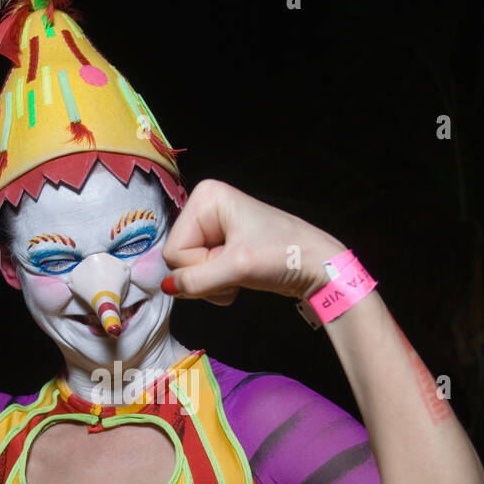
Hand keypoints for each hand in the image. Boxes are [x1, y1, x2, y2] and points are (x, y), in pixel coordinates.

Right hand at [161, 179, 344, 303]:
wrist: (316, 265)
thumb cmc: (283, 254)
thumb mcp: (237, 267)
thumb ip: (197, 280)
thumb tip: (166, 286)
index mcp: (204, 198)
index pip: (173, 249)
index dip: (198, 266)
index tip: (229, 262)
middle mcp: (203, 207)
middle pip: (178, 259)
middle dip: (205, 275)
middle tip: (236, 271)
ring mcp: (210, 227)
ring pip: (188, 271)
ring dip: (212, 283)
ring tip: (241, 274)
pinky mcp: (219, 245)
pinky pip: (200, 274)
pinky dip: (218, 285)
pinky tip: (240, 277)